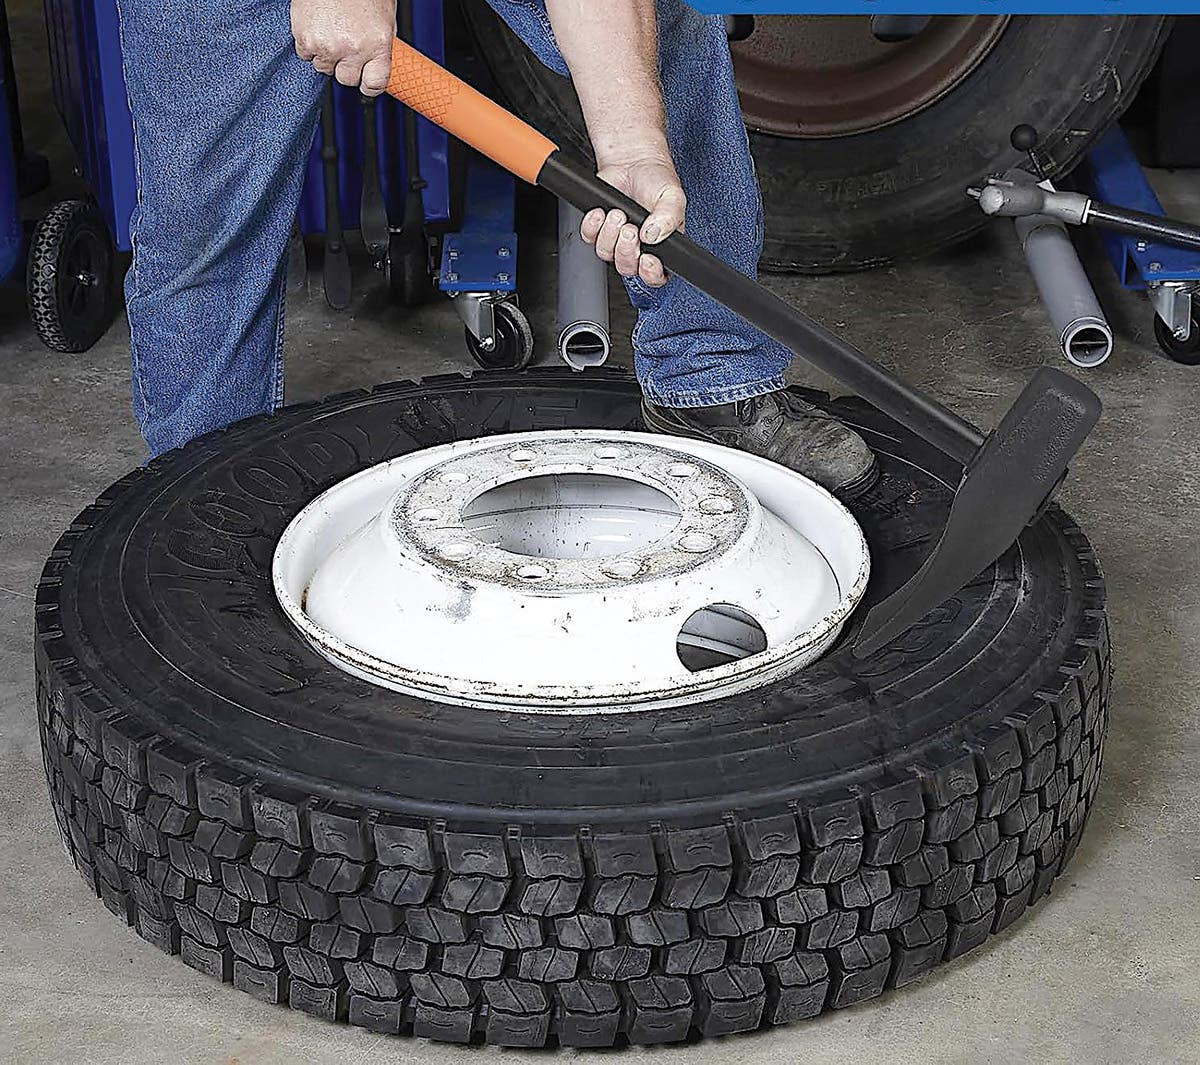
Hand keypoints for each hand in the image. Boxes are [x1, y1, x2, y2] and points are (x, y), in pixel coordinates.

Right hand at [291, 0, 394, 94]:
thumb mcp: (384, 17)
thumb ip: (381, 44)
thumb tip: (377, 65)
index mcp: (378, 44)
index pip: (375, 85)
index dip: (369, 84)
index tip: (365, 80)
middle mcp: (354, 48)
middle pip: (347, 79)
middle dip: (346, 66)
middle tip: (344, 47)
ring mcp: (328, 46)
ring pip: (324, 68)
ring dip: (326, 55)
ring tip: (330, 31)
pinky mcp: (305, 38)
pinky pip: (305, 54)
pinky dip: (309, 44)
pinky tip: (317, 27)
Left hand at [581, 150, 685, 287]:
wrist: (634, 161)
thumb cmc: (656, 180)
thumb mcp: (673, 198)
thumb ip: (669, 218)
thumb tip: (653, 236)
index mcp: (661, 247)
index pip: (656, 276)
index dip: (650, 274)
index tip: (647, 258)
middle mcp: (638, 247)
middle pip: (627, 268)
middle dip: (626, 250)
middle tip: (630, 229)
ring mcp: (616, 240)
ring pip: (606, 254)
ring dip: (609, 235)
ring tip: (618, 213)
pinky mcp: (598, 229)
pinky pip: (589, 238)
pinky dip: (593, 226)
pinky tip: (602, 211)